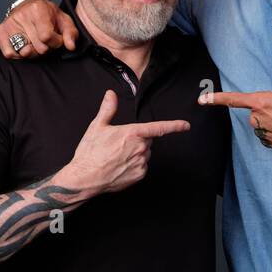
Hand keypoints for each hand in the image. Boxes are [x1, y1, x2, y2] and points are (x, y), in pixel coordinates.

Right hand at [0, 0, 78, 57]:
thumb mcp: (64, 21)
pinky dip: (19, 55)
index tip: (56, 38)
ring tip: (35, 42)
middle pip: (38, 47)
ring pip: (24, 53)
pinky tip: (25, 46)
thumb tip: (71, 46)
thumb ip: (71, 34)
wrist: (30, 7)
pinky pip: (10, 54)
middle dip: (46, 48)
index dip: (55, 42)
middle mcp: (21, 14)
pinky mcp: (0, 31)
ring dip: (33, 52)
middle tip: (45, 39)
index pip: (46, 37)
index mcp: (38, 9)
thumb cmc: (49, 17)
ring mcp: (9, 23)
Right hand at [55, 90, 189, 196]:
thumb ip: (108, 109)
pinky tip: (120, 166)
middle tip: (119, 144)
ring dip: (136, 153)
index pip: (158, 128)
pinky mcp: (139, 175)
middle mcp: (140, 148)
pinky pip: (142, 166)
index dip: (174, 126)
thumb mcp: (97, 126)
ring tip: (117, 156)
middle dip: (138, 140)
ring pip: (145, 154)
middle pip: (147, 140)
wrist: (85, 177)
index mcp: (132, 133)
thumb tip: (111, 94)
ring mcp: (141, 163)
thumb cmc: (90, 152)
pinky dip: (134, 165)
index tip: (186, 125)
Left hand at [197, 43, 271, 154]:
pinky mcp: (269, 144)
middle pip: (255, 109)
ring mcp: (263, 133)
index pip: (234, 99)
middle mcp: (258, 119)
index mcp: (262, 103)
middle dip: (268, 106)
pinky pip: (267, 134)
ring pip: (261, 122)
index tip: (202, 100)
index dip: (217, 99)